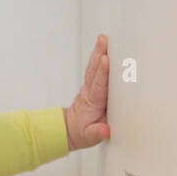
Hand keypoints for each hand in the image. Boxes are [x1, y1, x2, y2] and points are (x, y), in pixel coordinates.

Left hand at [64, 34, 110, 150]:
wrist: (70, 130)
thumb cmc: (82, 132)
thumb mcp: (89, 137)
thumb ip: (97, 133)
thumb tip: (104, 130)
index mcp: (92, 103)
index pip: (99, 86)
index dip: (103, 73)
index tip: (106, 60)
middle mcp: (90, 92)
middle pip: (95, 71)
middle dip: (99, 55)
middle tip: (103, 40)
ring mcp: (90, 87)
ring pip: (94, 67)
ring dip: (98, 52)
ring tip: (103, 38)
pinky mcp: (92, 86)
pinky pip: (95, 69)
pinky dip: (99, 57)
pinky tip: (103, 47)